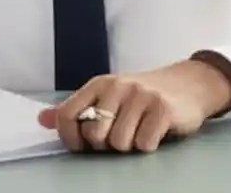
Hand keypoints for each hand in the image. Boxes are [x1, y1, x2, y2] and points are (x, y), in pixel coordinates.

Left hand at [36, 60, 230, 153]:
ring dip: (129, 146)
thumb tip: (41, 119)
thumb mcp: (107, 97)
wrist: (189, 84)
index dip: (71, 139)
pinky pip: (144, 144)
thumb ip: (77, 110)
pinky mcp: (163, 108)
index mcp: (98, 85)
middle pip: (94, 135)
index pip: (66, 115)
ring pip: (119, 143)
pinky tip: (155, 132)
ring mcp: (140, 96)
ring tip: (139, 131)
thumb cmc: (142, 95)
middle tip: (120, 135)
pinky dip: (149, 145)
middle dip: (105, 145)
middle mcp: (117, 87)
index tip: (84, 145)